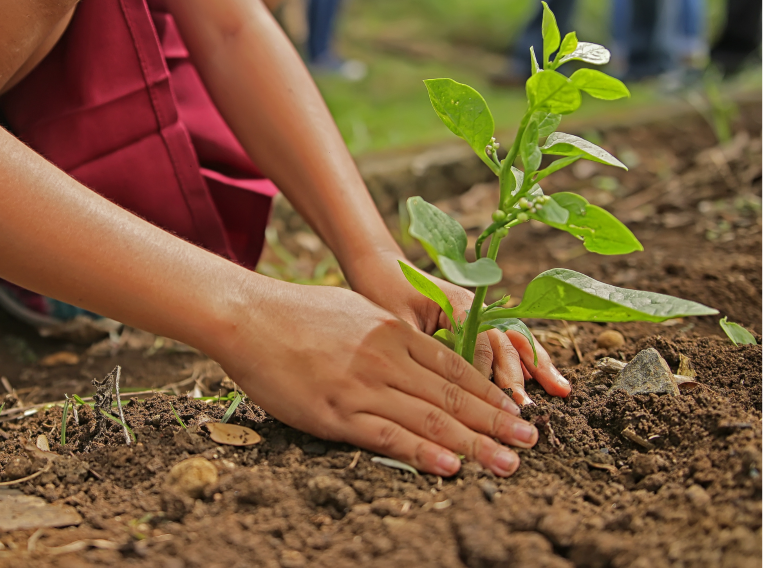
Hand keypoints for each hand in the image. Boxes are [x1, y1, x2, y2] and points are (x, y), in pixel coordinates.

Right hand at [213, 281, 539, 476]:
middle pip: (452, 396)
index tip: (516, 411)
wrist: (248, 316)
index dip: (490, 393)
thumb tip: (417, 350)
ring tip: (507, 462)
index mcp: (393, 332)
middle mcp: (386, 358)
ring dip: (474, 443)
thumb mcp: (355, 311)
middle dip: (496, 421)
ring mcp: (362, 386)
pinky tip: (451, 467)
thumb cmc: (298, 313)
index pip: (454, 368)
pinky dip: (422, 453)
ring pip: (429, 419)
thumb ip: (389, 333)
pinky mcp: (335, 412)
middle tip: (530, 441)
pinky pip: (387, 436)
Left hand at [342, 248, 571, 405]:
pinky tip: (546, 379)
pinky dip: (527, 359)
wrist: (380, 267)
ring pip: (514, 340)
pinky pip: (507, 341)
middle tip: (526, 408)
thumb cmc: (382, 292)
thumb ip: (421, 347)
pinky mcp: (477, 321)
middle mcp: (475, 306)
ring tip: (561, 391)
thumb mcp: (397, 321)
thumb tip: (439, 384)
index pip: (481, 343)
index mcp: (457, 303)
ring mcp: (480, 313)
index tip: (491, 403)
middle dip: (518, 376)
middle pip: (504, 342)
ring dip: (537, 366)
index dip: (486, 374)